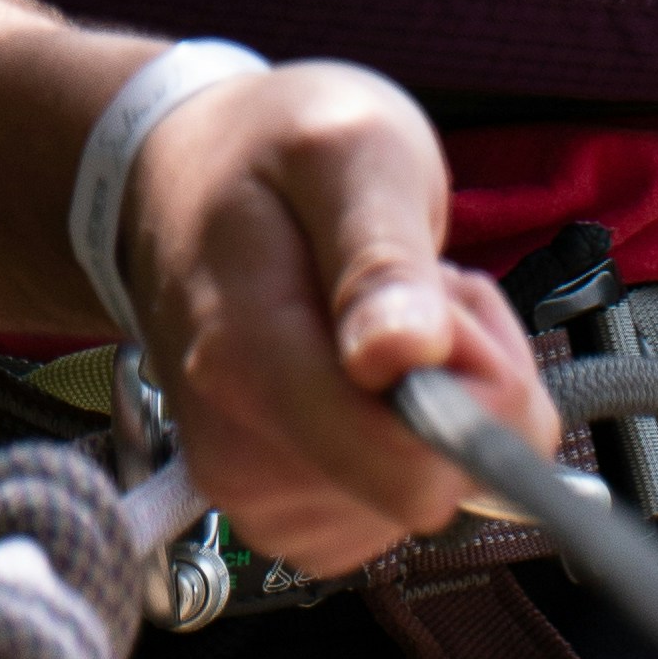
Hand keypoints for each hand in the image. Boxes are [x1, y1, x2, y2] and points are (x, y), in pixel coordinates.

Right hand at [114, 52, 558, 576]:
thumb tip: (404, 357)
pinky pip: (393, 498)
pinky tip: (370, 352)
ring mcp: (255, 490)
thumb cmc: (271, 153)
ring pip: (420, 491)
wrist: (184, 180)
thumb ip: (381, 256)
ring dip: (441, 399)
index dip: (474, 396)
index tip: (453, 301)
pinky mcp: (281, 506)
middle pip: (427, 483)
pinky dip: (412, 427)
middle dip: (464, 385)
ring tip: (383, 306)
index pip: (408, 472)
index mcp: (248, 363)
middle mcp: (239, 453)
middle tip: (423, 284)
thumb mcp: (346, 152)